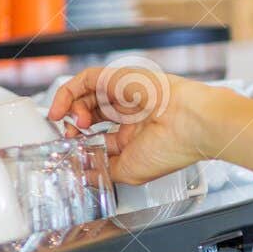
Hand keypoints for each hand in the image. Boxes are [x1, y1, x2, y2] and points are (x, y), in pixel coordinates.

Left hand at [46, 63, 224, 185]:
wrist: (190, 126)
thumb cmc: (172, 148)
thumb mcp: (128, 172)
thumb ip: (103, 170)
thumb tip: (84, 174)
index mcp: (135, 134)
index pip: (99, 136)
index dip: (82, 142)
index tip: (72, 151)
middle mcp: (129, 113)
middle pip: (90, 114)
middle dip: (74, 127)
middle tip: (69, 136)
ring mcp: (124, 94)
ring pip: (85, 95)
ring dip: (71, 110)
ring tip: (70, 124)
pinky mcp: (118, 78)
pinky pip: (85, 79)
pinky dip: (67, 93)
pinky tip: (62, 109)